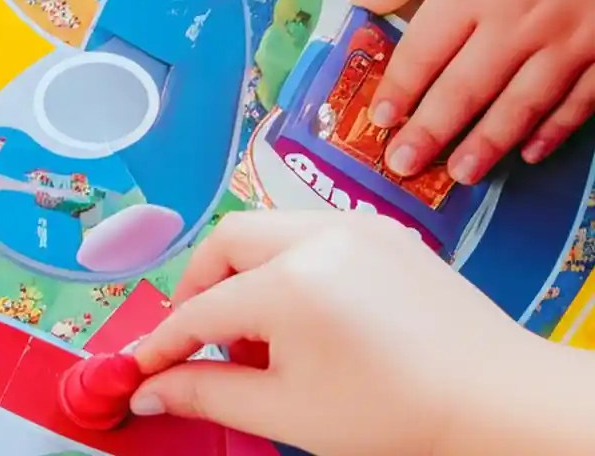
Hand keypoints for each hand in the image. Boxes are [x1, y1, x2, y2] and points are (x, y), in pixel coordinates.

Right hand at [128, 210, 591, 455]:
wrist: (496, 404)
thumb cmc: (392, 415)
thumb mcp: (286, 411)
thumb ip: (207, 393)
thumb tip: (149, 390)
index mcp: (291, 284)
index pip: (201, 309)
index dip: (166, 341)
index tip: (143, 366)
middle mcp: (319, 236)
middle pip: (227, 242)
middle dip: (202, 287)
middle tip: (201, 339)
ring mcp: (357, 225)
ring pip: (269, 230)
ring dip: (246, 273)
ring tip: (263, 334)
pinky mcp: (386, 229)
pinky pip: (313, 231)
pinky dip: (289, 263)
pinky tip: (307, 314)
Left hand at [350, 0, 594, 184]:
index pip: (425, 52)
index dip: (400, 90)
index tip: (380, 119)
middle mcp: (518, 25)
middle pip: (465, 90)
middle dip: (431, 132)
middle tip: (403, 165)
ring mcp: (569, 44)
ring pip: (519, 107)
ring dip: (486, 145)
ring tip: (459, 174)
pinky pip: (579, 103)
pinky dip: (554, 131)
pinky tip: (531, 152)